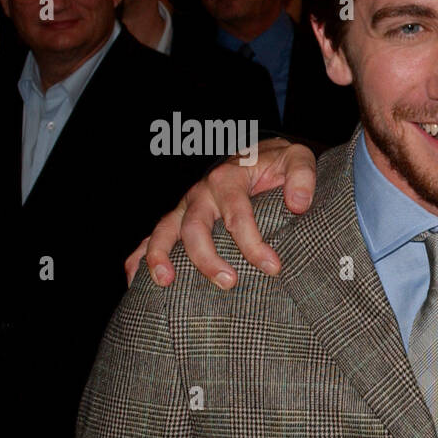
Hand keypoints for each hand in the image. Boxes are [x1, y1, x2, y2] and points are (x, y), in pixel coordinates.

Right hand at [124, 139, 316, 289]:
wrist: (259, 155)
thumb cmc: (278, 163)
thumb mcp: (298, 160)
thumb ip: (302, 177)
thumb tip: (299, 204)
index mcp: (228, 177)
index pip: (237, 214)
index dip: (253, 244)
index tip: (273, 267)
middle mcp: (201, 192)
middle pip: (195, 227)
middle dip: (208, 258)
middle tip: (229, 283)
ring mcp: (186, 206)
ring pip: (164, 231)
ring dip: (160, 256)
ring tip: (165, 283)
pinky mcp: (180, 218)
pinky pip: (152, 236)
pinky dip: (140, 257)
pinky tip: (135, 281)